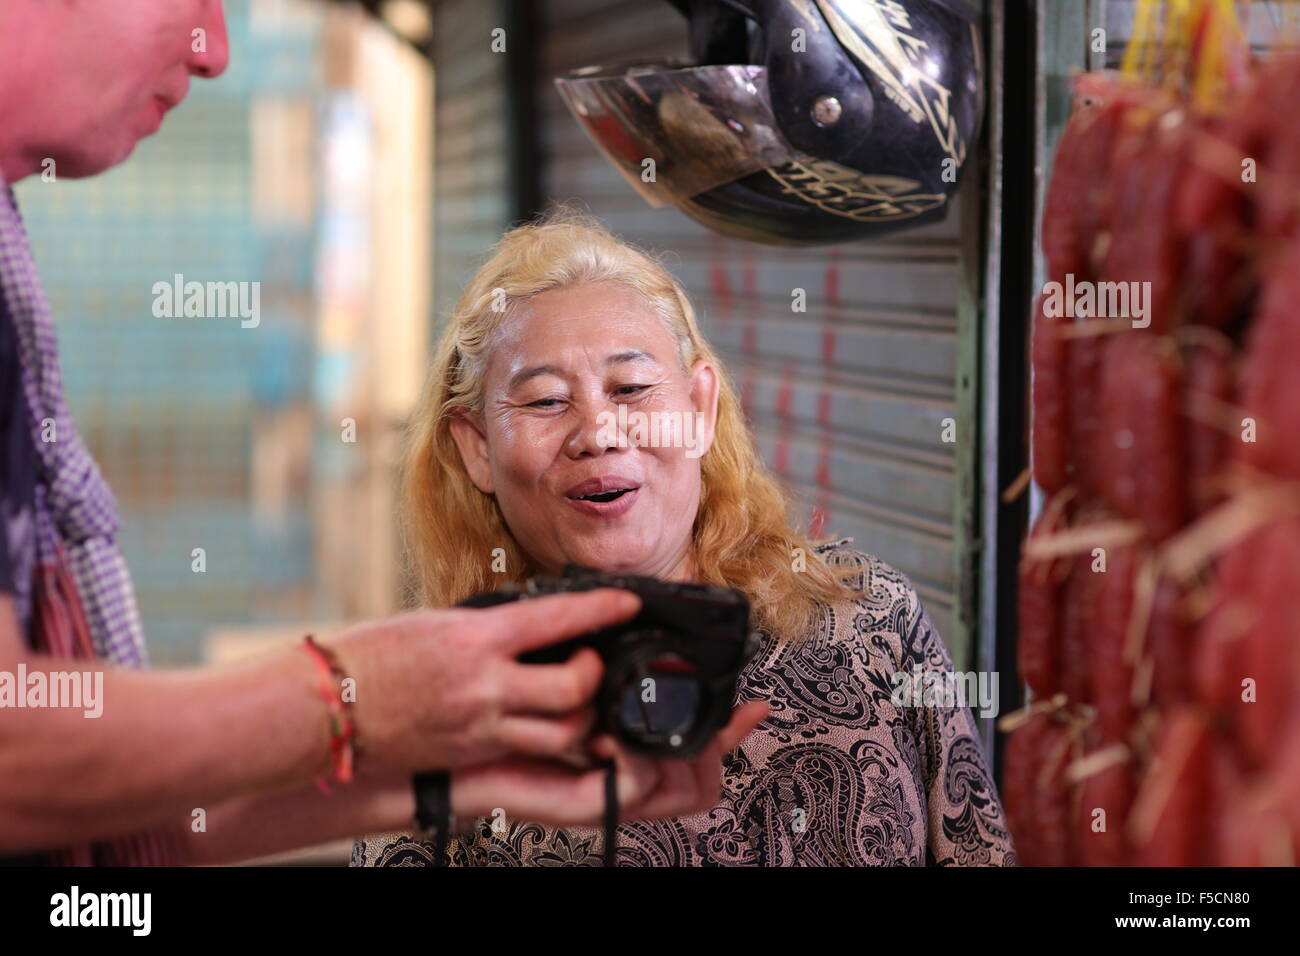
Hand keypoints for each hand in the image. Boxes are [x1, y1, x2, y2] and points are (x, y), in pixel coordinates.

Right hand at [331, 588, 639, 771]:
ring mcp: (481, 724)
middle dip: (595, 673)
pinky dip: (549, 735)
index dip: (603, 607)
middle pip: (574, 687)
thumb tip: (531, 626)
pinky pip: (529, 748)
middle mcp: (484, 684)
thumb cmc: (372, 656)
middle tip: (592, 660)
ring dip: (583, 714)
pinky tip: (546, 721)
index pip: (558, 618)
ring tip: (576, 696)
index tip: (628, 601)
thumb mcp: (436, 623)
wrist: (326, 706)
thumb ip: (487, 628)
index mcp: (475, 638)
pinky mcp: (474, 753)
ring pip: (563, 731)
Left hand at [450, 701, 769, 826]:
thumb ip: (602, 671)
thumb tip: (633, 633)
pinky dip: (639, 762)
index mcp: (623, 754)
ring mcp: (608, 797)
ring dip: (679, 752)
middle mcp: (622, 781)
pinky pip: (636, 789)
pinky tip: (619, 737)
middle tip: (712, 715)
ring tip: (651, 721)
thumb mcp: (562, 682)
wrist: (447, 751)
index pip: (695, 757)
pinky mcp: (583, 804)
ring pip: (681, 787)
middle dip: (716, 746)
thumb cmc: (497, 715)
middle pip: (702, 781)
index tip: (754, 706)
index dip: (731, 735)